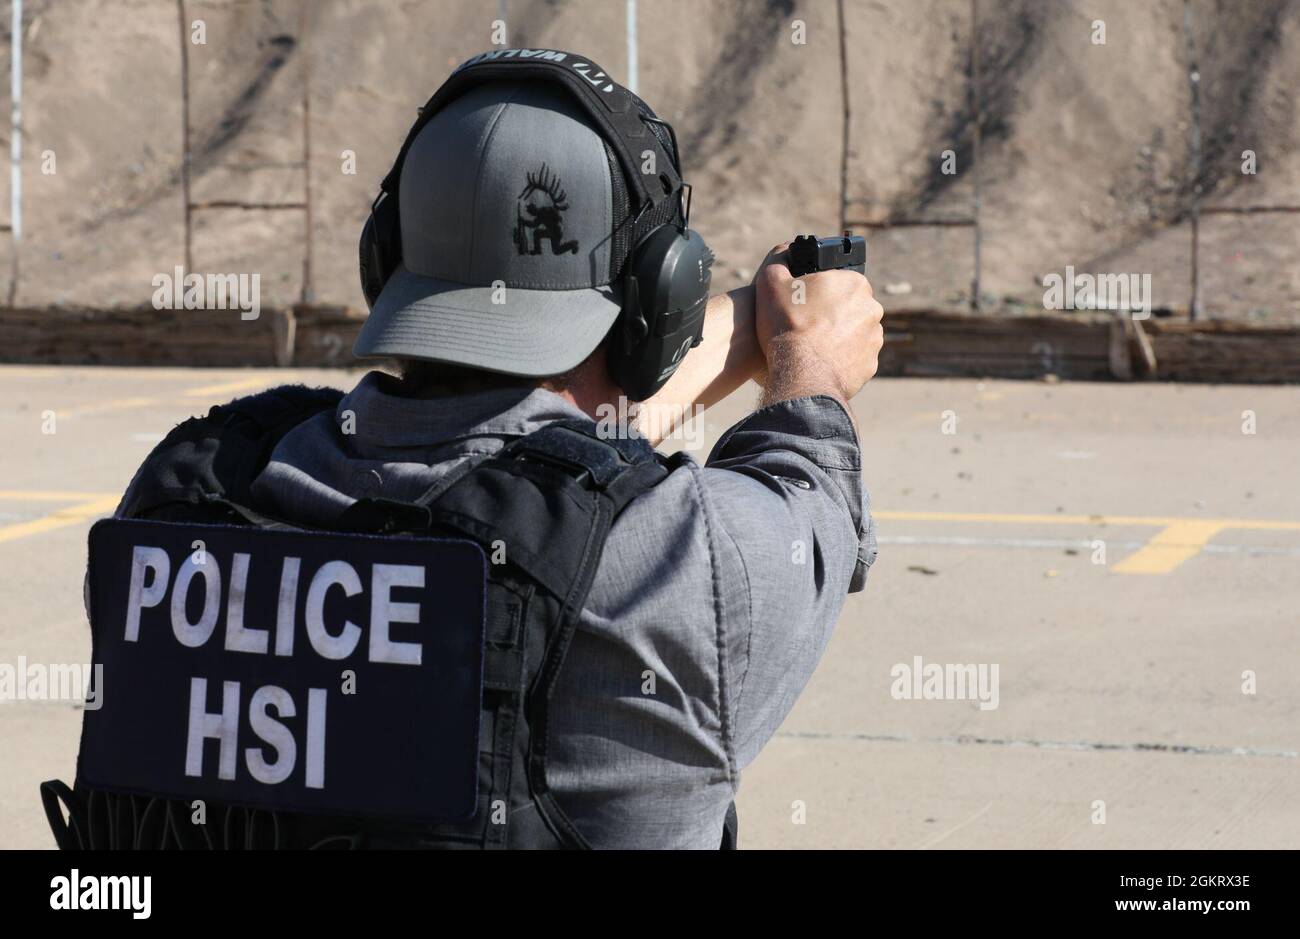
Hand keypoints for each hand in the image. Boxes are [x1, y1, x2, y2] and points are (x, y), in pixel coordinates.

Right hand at [753, 241, 883, 405]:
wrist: (801, 375)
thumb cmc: (787, 326)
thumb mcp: (771, 283)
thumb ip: (779, 261)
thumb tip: (784, 251)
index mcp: (854, 283)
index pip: (837, 281)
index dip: (818, 291)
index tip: (802, 303)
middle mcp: (872, 309)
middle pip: (846, 307)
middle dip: (829, 314)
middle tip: (804, 325)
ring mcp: (874, 339)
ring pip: (852, 333)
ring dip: (836, 337)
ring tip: (810, 346)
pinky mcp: (870, 365)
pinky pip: (853, 358)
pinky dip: (839, 360)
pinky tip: (818, 363)